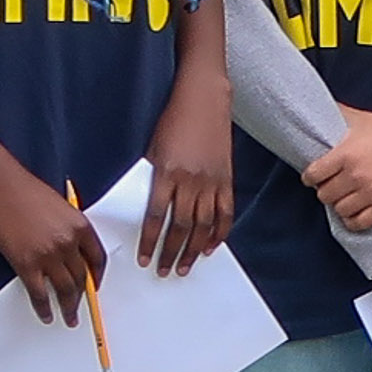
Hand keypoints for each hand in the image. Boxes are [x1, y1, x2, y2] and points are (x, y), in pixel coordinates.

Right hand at [0, 162, 107, 327]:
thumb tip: (70, 250)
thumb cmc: (24, 190)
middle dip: (83, 296)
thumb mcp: (60, 207)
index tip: (95, 285)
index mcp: (81, 226)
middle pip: (82, 277)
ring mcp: (48, 255)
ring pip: (65, 289)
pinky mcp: (26, 263)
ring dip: (68, 307)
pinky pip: (39, 293)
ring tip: (69, 318)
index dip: (98, 276)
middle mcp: (69, 242)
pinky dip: (44, 307)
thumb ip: (69, 229)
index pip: (98, 258)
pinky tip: (47, 315)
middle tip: (82, 308)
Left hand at [139, 99, 236, 276]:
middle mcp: (190, 181)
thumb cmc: (173, 122)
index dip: (150, 241)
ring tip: (185, 266)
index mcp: (167, 173)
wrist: (204, 100)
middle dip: (171, 252)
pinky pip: (225, 212)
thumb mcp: (154, 150)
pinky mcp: (227, 179)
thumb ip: (155, 180)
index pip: (156, 217)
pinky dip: (218, 233)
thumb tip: (153, 210)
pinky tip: (211, 247)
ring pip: (203, 225)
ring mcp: (212, 181)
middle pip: (180, 227)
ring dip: (193, 249)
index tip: (143, 258)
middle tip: (164, 270)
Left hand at [304, 110, 371, 231]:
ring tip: (345, 196)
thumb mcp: (361, 118)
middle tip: (333, 184)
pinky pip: (359, 223)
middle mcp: (356, 175)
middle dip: (326, 189)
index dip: (311, 176)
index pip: (313, 175)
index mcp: (345, 154)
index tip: (316, 176)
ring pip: (340, 210)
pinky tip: (355, 211)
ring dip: (340, 204)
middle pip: (324, 195)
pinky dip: (353, 220)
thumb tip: (316, 103)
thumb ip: (337, 113)